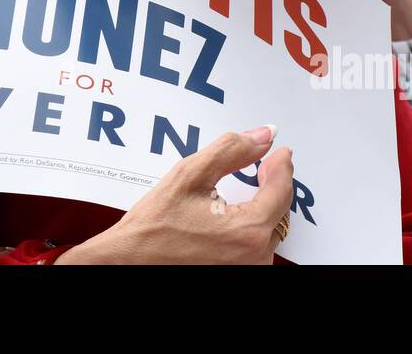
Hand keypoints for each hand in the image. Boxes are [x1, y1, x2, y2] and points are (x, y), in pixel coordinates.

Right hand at [58, 125, 292, 264]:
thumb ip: (232, 150)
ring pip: (270, 229)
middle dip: (275, 183)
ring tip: (253, 184)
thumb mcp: (190, 174)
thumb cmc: (154, 226)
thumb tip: (263, 136)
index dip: (282, 165)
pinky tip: (240, 212)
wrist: (130, 261)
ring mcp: (247, 270)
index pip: (281, 190)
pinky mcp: (239, 274)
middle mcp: (254, 257)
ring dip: (266, 205)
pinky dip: (255, 225)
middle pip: (280, 210)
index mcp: (247, 230)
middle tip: (265, 163)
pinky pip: (258, 246)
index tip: (279, 152)